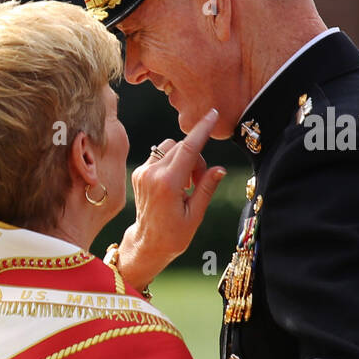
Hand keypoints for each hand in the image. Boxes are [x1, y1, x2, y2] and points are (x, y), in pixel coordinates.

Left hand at [117, 108, 226, 290]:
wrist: (147, 243)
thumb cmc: (174, 234)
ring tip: (187, 184)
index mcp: (167, 184)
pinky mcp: (138, 173)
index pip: (188, 148)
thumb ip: (206, 187)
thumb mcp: (196, 214)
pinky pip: (159, 155)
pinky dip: (171, 162)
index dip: (201, 130)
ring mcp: (142, 172)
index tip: (211, 114)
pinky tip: (174, 183)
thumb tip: (220, 168)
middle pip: (181, 146)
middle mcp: (151, 174)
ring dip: (183, 158)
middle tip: (199, 180)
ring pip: (169, 147)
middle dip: (195, 157)